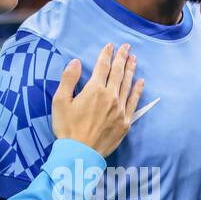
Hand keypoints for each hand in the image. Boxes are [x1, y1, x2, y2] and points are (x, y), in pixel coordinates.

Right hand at [51, 42, 143, 157]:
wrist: (80, 154)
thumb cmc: (67, 128)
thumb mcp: (60, 101)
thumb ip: (69, 79)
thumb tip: (76, 62)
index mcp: (95, 90)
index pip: (103, 66)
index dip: (107, 54)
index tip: (111, 46)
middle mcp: (110, 96)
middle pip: (118, 72)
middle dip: (122, 58)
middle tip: (127, 47)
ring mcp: (120, 109)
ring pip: (128, 85)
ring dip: (131, 70)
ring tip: (134, 59)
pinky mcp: (125, 122)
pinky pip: (134, 102)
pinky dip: (138, 90)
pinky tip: (140, 82)